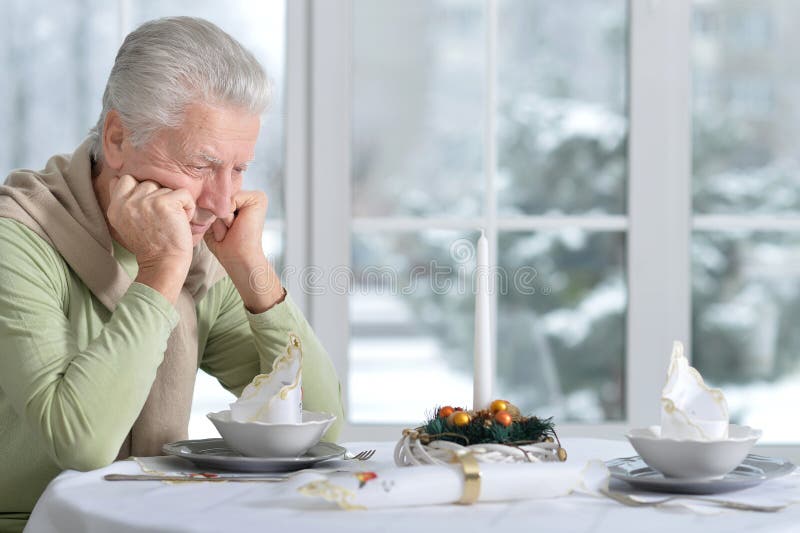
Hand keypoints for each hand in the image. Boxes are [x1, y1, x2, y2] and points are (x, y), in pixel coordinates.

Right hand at [107, 175, 194, 300]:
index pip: (124, 179)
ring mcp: (144, 201)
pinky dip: (188, 207)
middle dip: (159, 198)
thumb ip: (125, 201)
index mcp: (115, 207)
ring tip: (171, 221)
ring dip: (174, 203)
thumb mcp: (127, 223)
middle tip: (162, 219)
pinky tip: (182, 221)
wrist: (163, 265)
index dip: (140, 189)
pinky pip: (183, 193)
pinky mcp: (164, 203)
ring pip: (165, 187)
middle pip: (148, 182)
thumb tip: (123, 178)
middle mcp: (126, 202)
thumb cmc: (151, 246)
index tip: (150, 208)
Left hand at [204, 190, 284, 311]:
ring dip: (221, 219)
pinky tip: (236, 227)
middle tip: (229, 232)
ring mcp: (255, 196)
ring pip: (222, 199)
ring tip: (232, 231)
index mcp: (239, 202)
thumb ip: (210, 207)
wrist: (240, 260)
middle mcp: (248, 197)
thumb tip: (208, 195)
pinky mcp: (258, 198)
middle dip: (217, 216)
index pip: (215, 198)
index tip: (225, 230)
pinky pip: (230, 200)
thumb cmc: (227, 246)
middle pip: (218, 198)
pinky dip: (227, 217)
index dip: (213, 215)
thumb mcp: (213, 223)